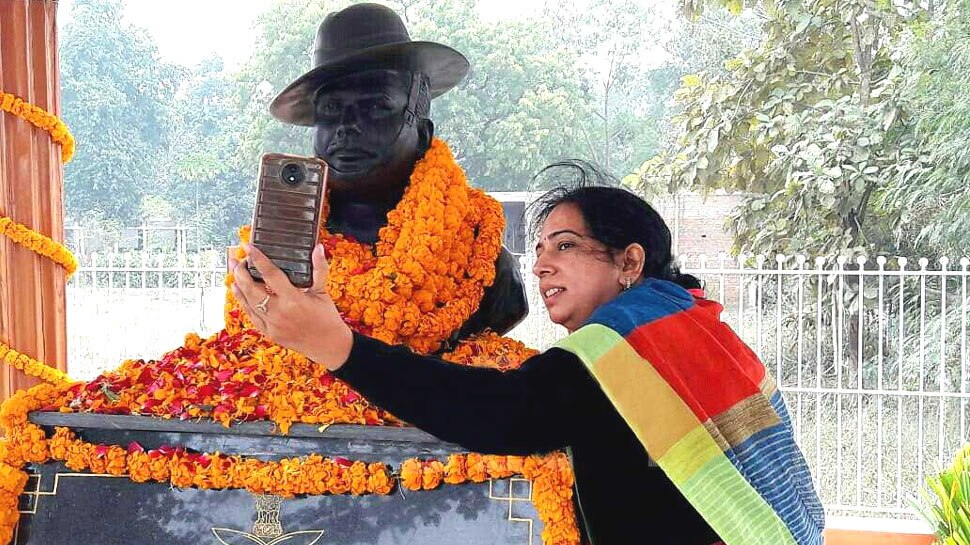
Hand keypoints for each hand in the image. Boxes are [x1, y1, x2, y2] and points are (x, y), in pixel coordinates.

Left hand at [230, 243, 352, 369]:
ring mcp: (272, 324)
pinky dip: (243, 302)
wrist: (328, 345)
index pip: (270, 274)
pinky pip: (251, 315)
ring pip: (247, 302)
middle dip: (241, 272)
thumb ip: (319, 269)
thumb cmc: (327, 318)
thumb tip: (318, 248)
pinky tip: (238, 291)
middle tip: (236, 260)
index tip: (247, 246)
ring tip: (233, 272)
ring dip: (238, 285)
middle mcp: (280, 312)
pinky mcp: (269, 333)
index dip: (257, 258)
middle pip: (252, 288)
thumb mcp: (323, 292)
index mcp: (294, 299)